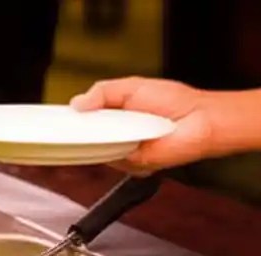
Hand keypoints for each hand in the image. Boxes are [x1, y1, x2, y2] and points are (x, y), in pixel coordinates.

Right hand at [69, 77, 219, 173]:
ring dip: (99, 141)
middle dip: (80, 133)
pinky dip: (115, 152)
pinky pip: (116, 162)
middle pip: (88, 139)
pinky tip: (125, 139)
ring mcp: (127, 152)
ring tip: (111, 127)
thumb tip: (77, 103)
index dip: (74, 120)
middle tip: (74, 125)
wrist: (200, 120)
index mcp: (117, 115)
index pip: (88, 121)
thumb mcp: (131, 86)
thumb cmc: (176, 101)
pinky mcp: (136, 165)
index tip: (61, 118)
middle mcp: (120, 135)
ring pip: (98, 152)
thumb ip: (102, 91)